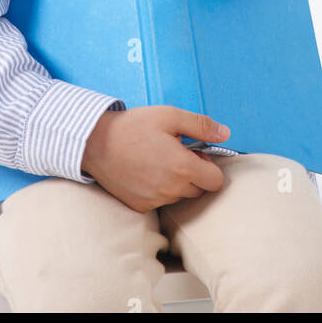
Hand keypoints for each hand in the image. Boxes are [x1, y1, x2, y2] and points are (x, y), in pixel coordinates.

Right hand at [81, 106, 230, 211]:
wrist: (96, 144)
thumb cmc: (134, 126)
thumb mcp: (170, 115)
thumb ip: (201, 125)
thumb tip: (226, 133)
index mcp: (182, 167)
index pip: (216, 181)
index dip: (209, 166)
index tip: (196, 153)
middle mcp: (170, 189)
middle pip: (199, 189)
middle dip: (194, 173)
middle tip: (175, 153)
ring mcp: (155, 200)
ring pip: (180, 196)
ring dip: (177, 182)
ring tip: (159, 160)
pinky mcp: (140, 206)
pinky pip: (161, 201)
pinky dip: (160, 189)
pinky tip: (146, 171)